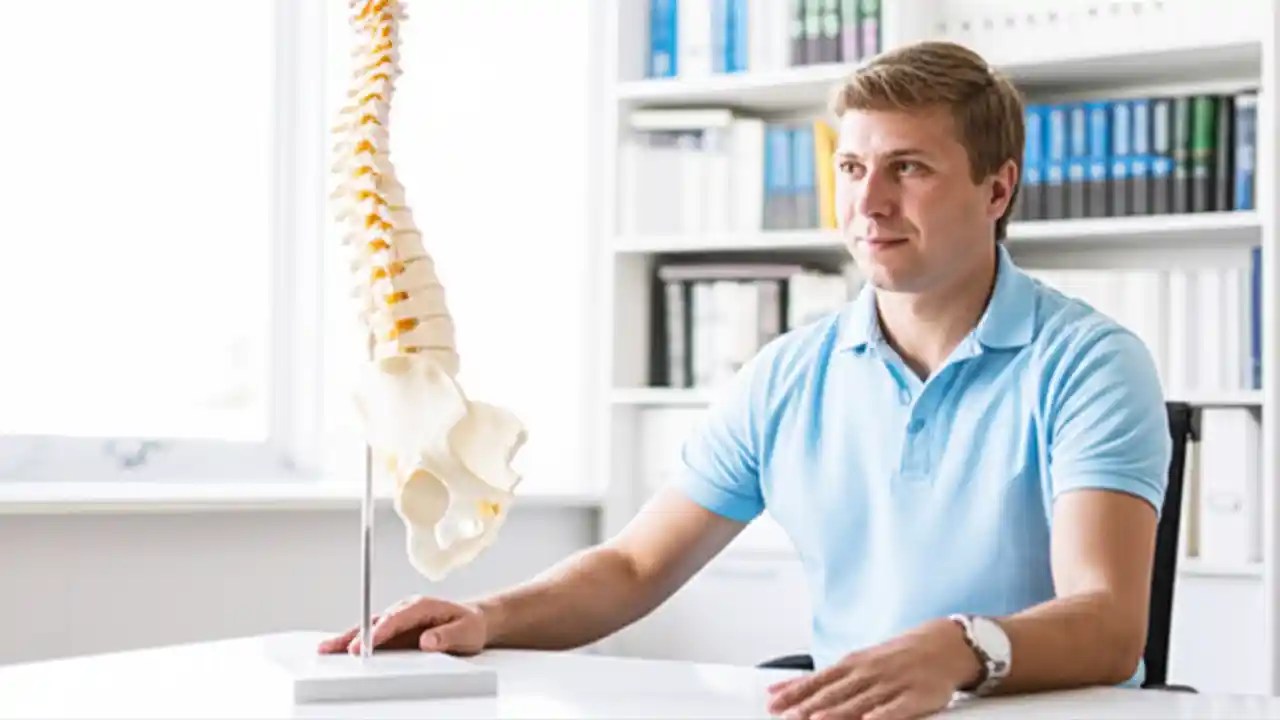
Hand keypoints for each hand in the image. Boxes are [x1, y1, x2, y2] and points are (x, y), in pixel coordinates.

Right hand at [316, 595, 489, 655]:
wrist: (473, 621)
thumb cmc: (469, 625)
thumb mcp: (466, 632)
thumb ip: (447, 636)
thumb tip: (427, 640)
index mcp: (422, 606)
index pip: (397, 618)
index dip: (382, 631)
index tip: (369, 643)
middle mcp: (406, 609)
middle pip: (376, 621)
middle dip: (356, 635)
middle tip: (338, 648)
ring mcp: (397, 619)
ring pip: (368, 627)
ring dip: (348, 637)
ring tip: (326, 648)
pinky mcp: (394, 630)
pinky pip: (370, 634)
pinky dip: (353, 640)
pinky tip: (338, 648)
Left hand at [765, 619, 980, 719]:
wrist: (942, 645)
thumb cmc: (894, 658)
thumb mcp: (856, 662)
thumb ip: (822, 679)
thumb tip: (782, 689)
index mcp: (852, 665)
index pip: (818, 680)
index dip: (795, 693)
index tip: (773, 703)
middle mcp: (868, 673)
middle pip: (835, 693)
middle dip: (809, 706)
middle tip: (788, 717)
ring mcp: (892, 684)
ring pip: (860, 702)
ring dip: (837, 712)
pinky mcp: (916, 697)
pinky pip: (896, 709)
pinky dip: (882, 716)